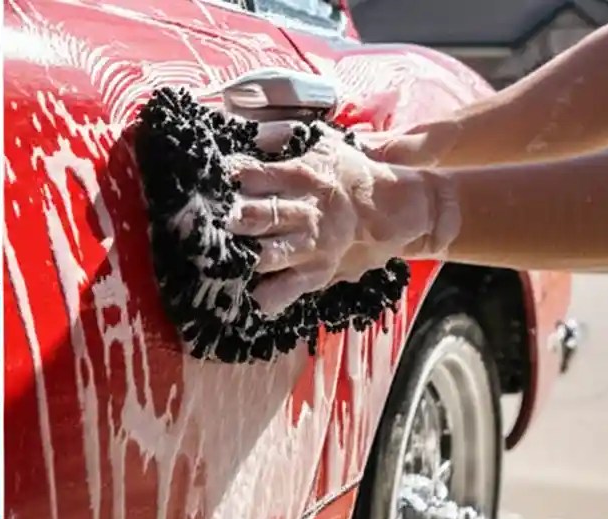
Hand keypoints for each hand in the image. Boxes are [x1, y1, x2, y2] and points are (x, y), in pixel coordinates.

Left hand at [227, 124, 458, 315]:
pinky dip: (269, 297)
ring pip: (272, 253)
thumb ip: (285, 137)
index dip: (232, 178)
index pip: (258, 174)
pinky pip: (289, 289)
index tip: (208, 181)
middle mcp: (304, 210)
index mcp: (302, 174)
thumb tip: (249, 130)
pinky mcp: (316, 272)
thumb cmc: (352, 174)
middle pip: (263, 215)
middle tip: (216, 221)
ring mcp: (310, 245)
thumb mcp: (325, 144)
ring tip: (223, 260)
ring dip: (246, 257)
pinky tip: (251, 299)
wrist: (399, 207)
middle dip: (237, 219)